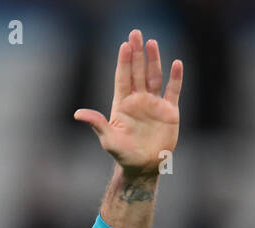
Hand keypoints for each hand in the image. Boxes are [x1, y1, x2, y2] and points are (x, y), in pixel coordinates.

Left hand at [74, 29, 181, 177]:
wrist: (143, 167)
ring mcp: (154, 104)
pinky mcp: (169, 111)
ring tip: (152, 42)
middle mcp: (138, 100)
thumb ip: (96, 124)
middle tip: (136, 33)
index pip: (123, 78)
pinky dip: (176, 78)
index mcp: (122, 104)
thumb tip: (77, 113)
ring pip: (154, 77)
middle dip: (137, 53)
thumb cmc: (123, 155)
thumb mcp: (108, 139)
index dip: (123, 61)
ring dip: (154, 60)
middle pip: (137, 72)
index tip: (124, 45)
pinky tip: (176, 63)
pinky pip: (173, 91)